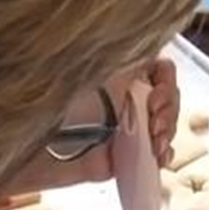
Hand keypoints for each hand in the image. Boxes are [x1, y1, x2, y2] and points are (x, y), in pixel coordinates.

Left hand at [1, 58, 179, 195]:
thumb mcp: (86, 74)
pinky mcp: (125, 155)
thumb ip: (120, 62)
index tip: (156, 99)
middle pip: (167, 97)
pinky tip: (159, 157)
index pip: (159, 68)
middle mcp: (125, 97)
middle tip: (155, 127)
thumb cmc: (53, 109)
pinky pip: (155, 153)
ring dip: (168, 134)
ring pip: (165, 124)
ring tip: (154, 146)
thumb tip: (149, 51)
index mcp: (119, 74)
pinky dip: (164, 154)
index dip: (167, 81)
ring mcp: (127, 127)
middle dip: (169, 112)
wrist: (39, 154)